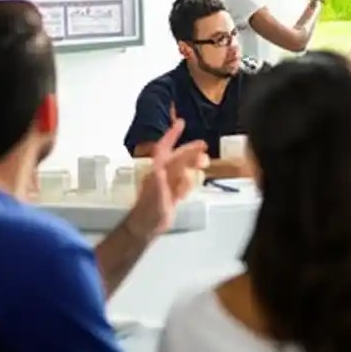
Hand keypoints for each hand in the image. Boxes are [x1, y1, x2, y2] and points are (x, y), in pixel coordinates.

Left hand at [127, 118, 208, 239]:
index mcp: (157, 172)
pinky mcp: (172, 195)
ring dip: (192, 164)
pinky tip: (193, 180)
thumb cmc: (148, 213)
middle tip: (204, 145)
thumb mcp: (155, 198)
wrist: (146, 229)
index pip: (165, 149)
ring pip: (183, 169)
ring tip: (204, 162)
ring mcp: (167, 185)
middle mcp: (162, 175)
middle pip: (178, 158)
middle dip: (190, 150)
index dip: (172, 135)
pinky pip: (183, 183)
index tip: (181, 123)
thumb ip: (158, 184)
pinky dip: (189, 179)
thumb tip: (160, 170)